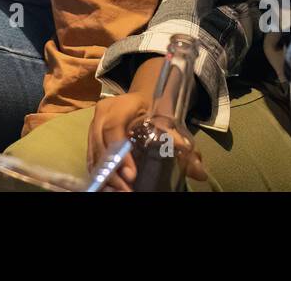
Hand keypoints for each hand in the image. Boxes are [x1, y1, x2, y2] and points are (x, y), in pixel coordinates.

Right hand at [86, 92, 207, 189]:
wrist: (140, 98)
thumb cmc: (152, 108)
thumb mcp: (166, 120)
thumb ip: (180, 144)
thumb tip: (200, 172)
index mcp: (118, 107)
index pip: (113, 130)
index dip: (121, 154)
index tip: (132, 175)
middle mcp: (101, 116)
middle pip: (100, 145)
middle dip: (112, 172)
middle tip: (126, 190)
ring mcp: (92, 127)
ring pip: (93, 154)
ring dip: (105, 177)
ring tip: (119, 192)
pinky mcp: (91, 139)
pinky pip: (91, 159)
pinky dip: (99, 175)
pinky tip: (109, 188)